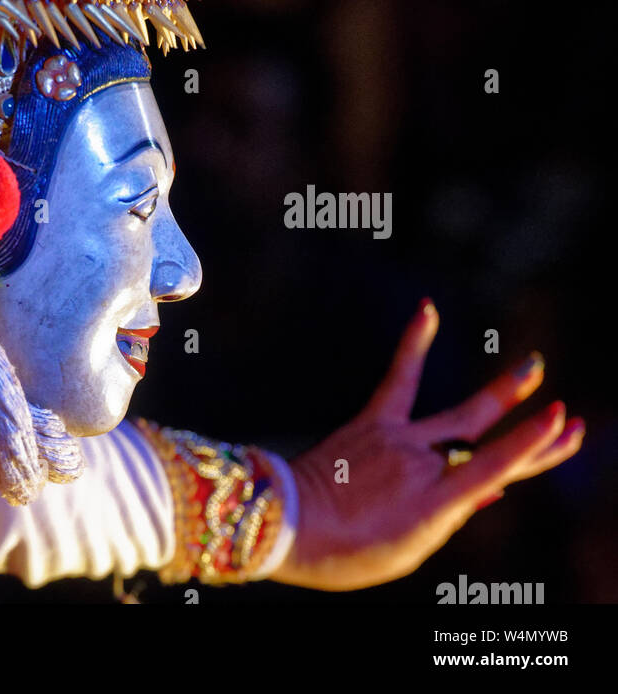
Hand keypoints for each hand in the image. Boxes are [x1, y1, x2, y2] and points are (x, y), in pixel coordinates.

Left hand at [272, 300, 583, 590]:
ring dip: (499, 395)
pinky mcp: (373, 420)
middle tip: (570, 419)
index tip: (563, 427)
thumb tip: (489, 490)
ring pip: (459, 415)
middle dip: (533, 433)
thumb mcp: (410, 550)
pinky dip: (415, 342)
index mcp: (435, 504)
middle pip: (489, 445)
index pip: (497, 469)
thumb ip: (451, 516)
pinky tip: (428, 308)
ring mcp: (398, 438)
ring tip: (531, 369)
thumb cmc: (350, 551)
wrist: (289, 525)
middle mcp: (422, 464)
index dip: (532, 447)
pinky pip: (400, 377)